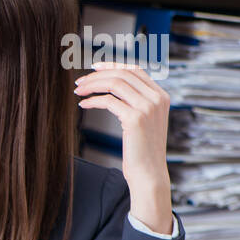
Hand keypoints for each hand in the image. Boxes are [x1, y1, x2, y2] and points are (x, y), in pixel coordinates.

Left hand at [75, 62, 174, 234]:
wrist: (148, 174)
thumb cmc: (141, 150)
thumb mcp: (143, 121)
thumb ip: (136, 102)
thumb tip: (113, 87)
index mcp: (161, 96)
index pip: (135, 69)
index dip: (113, 65)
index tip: (94, 68)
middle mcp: (157, 98)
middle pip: (123, 73)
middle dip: (97, 75)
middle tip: (79, 82)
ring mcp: (148, 107)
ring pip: (115, 83)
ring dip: (92, 85)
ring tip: (78, 92)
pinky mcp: (135, 119)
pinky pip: (108, 101)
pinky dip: (92, 101)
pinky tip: (83, 105)